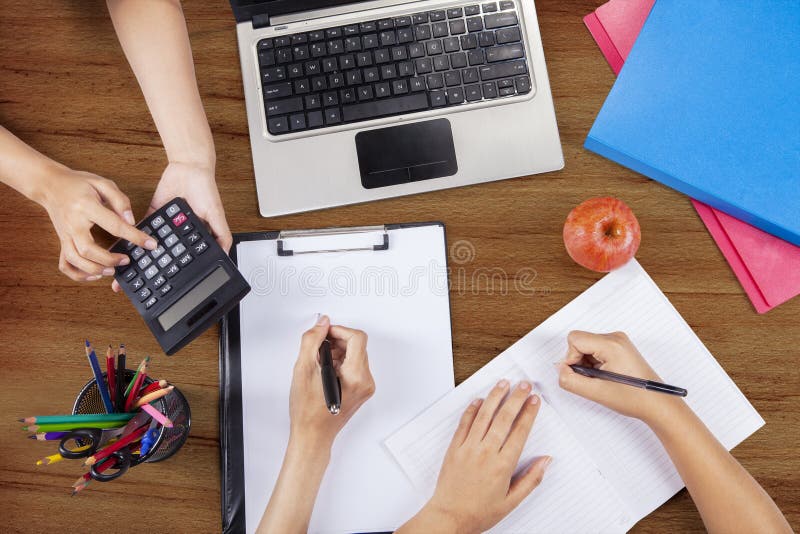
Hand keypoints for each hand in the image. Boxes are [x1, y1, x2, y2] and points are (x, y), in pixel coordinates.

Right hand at [37, 167, 155, 280]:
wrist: (50, 184)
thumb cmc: (79, 184)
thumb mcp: (102, 183)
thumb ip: (120, 201)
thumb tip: (131, 221)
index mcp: (86, 207)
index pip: (114, 225)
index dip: (135, 236)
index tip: (151, 244)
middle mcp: (73, 224)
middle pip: (88, 249)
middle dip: (109, 259)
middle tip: (127, 260)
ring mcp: (65, 235)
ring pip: (76, 259)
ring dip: (94, 269)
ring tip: (112, 270)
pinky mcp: (62, 241)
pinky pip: (65, 264)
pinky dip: (78, 274)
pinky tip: (93, 275)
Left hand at [113, 161, 231, 291]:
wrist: (190, 168)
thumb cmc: (206, 189)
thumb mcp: (217, 215)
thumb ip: (222, 235)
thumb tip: (225, 254)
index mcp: (194, 236)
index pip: (186, 256)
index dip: (178, 269)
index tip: (169, 283)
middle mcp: (178, 234)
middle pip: (166, 254)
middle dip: (155, 267)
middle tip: (144, 282)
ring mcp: (165, 226)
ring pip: (152, 244)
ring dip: (142, 254)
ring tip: (132, 269)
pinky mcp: (153, 214)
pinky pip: (141, 227)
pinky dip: (133, 236)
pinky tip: (125, 247)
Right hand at [288, 315, 374, 452]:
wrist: (312, 435)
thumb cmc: (307, 411)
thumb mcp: (303, 369)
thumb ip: (312, 340)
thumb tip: (322, 324)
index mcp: (356, 376)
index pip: (357, 338)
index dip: (339, 330)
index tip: (325, 333)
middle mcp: (366, 381)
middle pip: (357, 345)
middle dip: (337, 342)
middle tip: (318, 349)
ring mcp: (365, 387)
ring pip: (356, 355)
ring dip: (338, 352)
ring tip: (319, 363)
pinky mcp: (361, 390)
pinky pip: (354, 366)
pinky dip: (340, 363)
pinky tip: (325, 372)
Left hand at [410, 380, 549, 533]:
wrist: (449, 517)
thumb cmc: (479, 512)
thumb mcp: (511, 501)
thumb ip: (531, 479)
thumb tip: (546, 461)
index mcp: (503, 466)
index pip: (519, 432)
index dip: (529, 413)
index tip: (535, 401)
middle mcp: (486, 453)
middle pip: (504, 418)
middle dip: (516, 398)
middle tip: (524, 385)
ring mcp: (468, 448)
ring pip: (484, 415)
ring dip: (495, 397)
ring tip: (504, 383)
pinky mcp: (454, 447)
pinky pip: (464, 423)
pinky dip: (472, 409)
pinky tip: (480, 400)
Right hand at [557, 331, 682, 425]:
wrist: (657, 403)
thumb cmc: (634, 398)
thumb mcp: (596, 392)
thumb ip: (570, 380)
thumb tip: (560, 369)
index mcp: (611, 345)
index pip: (574, 339)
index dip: (570, 358)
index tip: (580, 374)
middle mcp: (615, 338)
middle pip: (580, 341)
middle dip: (579, 361)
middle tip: (593, 380)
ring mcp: (619, 341)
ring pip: (587, 346)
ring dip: (587, 364)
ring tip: (601, 379)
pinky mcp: (620, 347)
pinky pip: (595, 349)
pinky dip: (594, 363)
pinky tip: (606, 376)